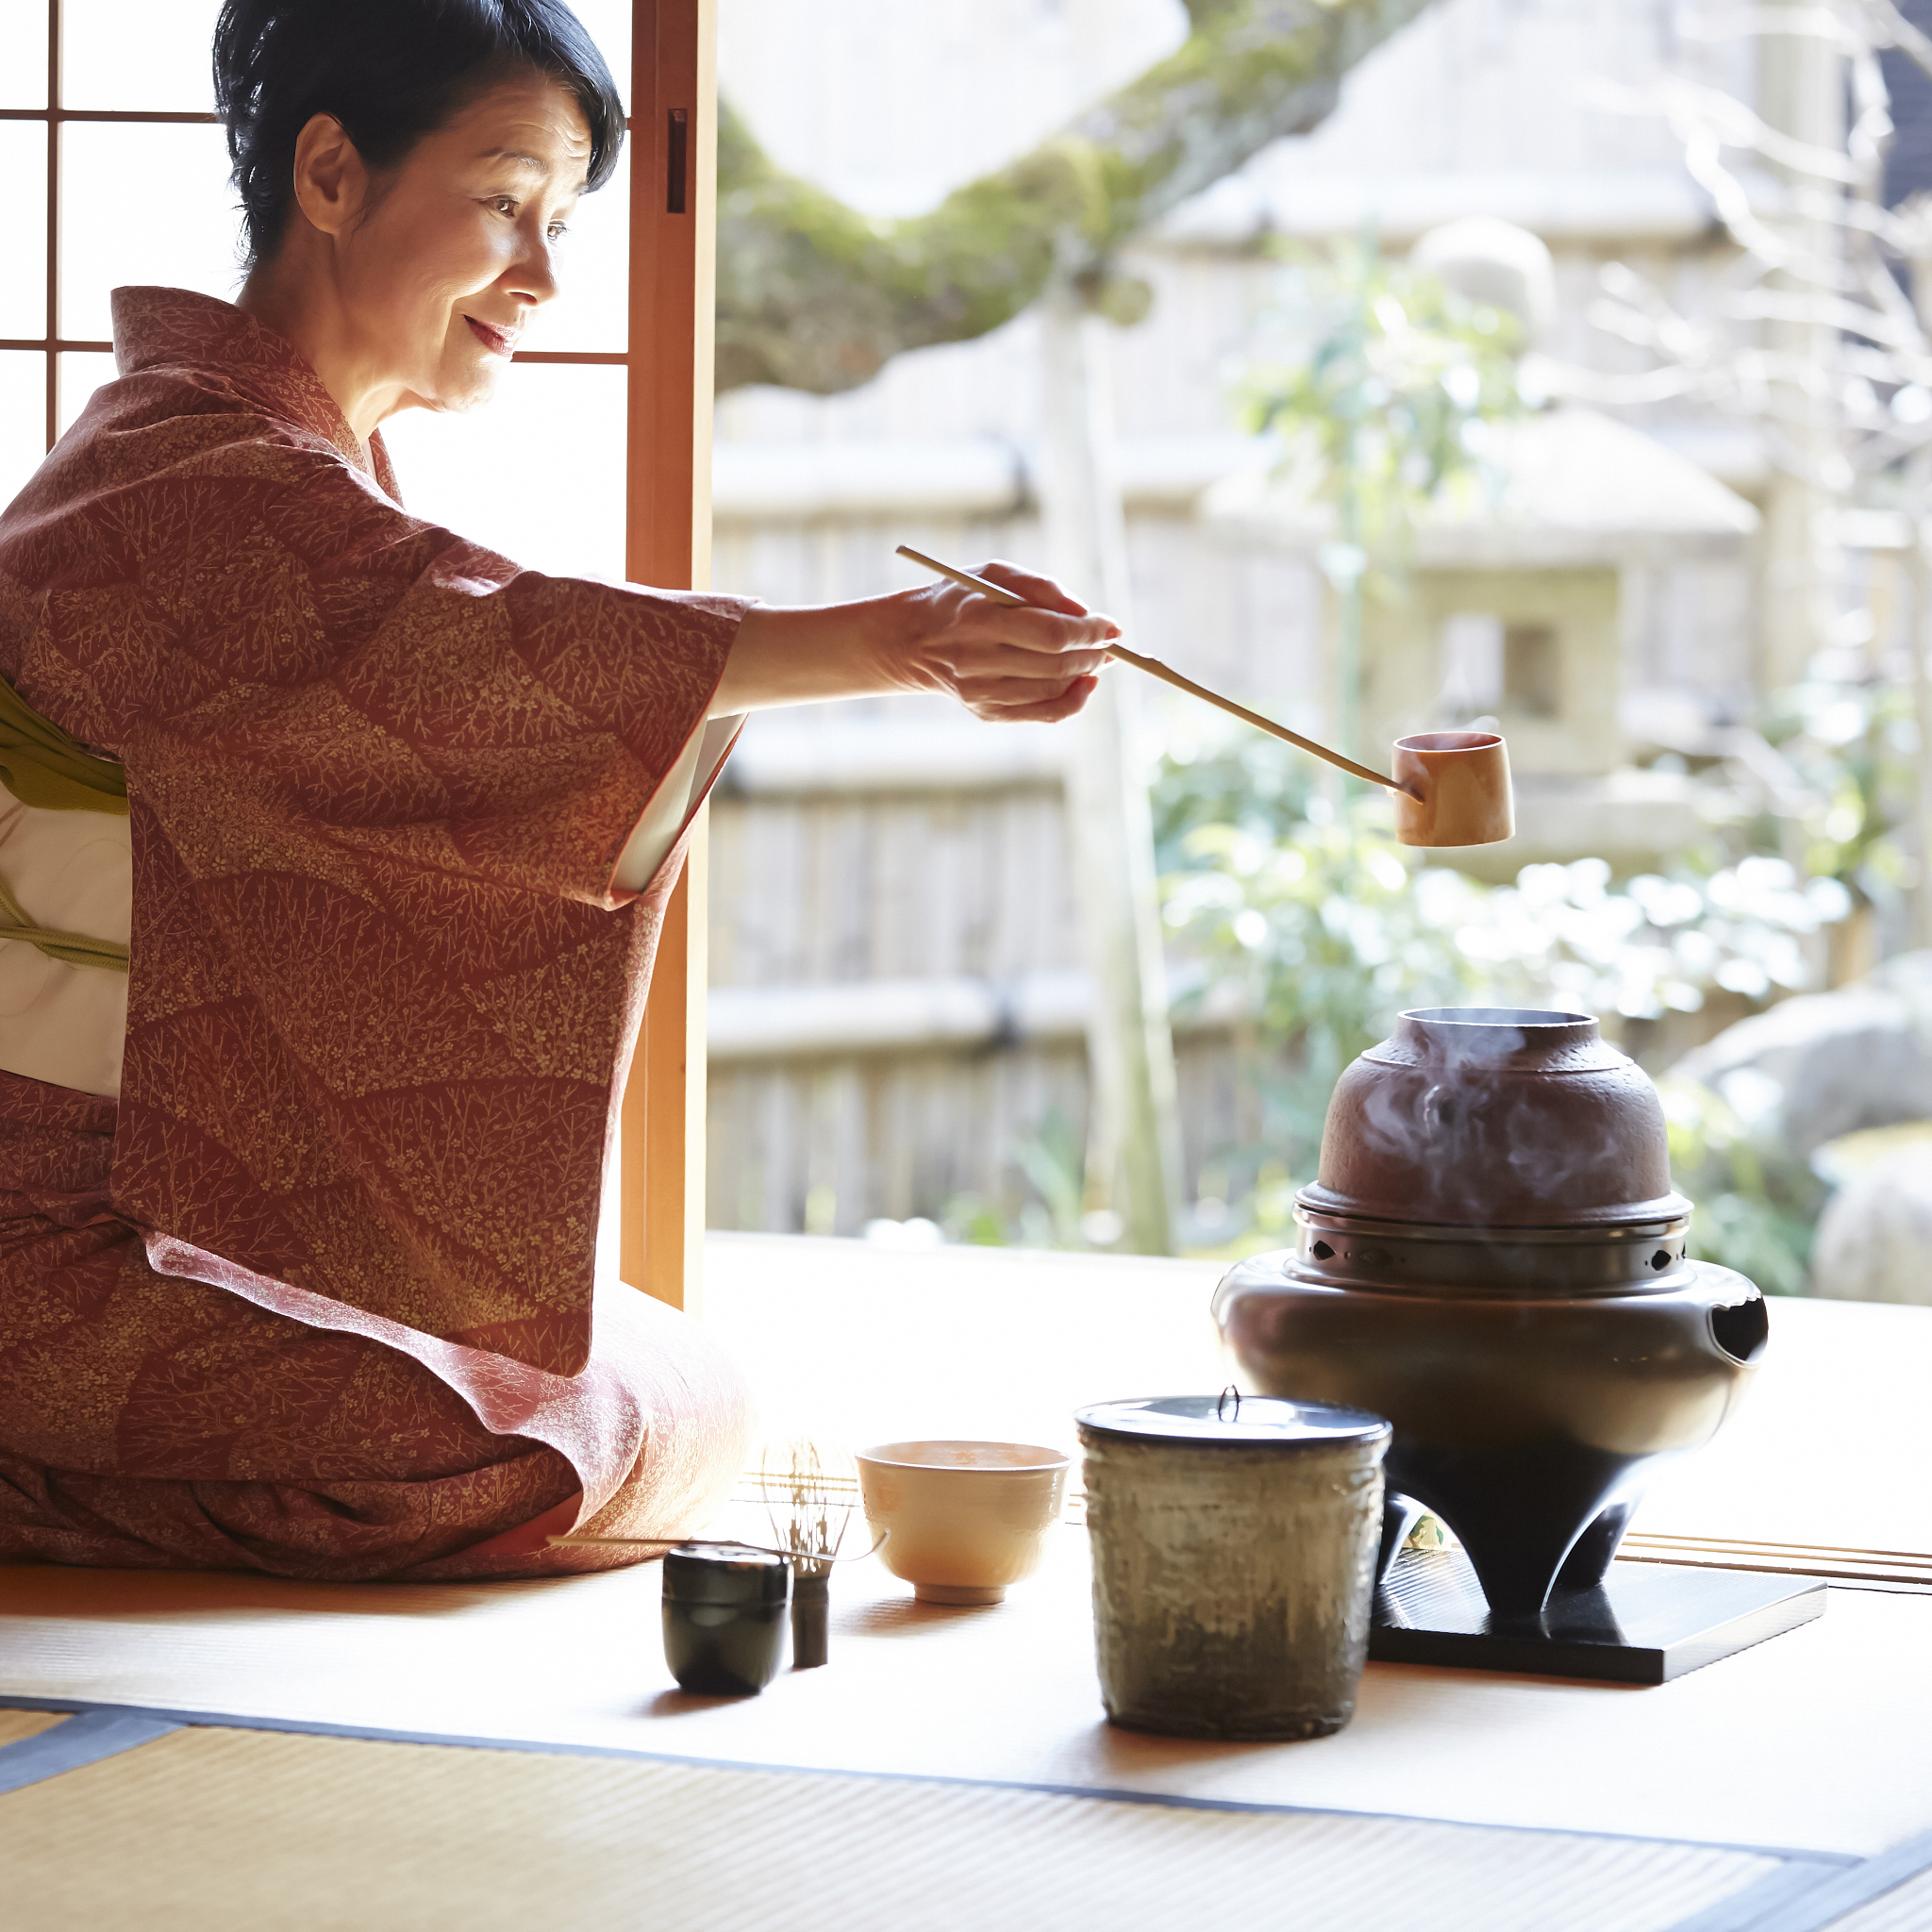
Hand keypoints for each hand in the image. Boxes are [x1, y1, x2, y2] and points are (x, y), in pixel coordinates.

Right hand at [713, 561, 1117, 721]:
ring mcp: (980, 692)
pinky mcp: (985, 712)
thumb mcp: (994, 575)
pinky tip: (1083, 684)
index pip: (1051, 633)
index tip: (1112, 626)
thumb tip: (1085, 613)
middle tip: (1109, 644)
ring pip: (1053, 689)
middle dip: (1093, 653)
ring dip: (1084, 674)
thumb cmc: (961, 599)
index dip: (1090, 631)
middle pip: (1056, 664)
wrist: (912, 640)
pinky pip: (1042, 714)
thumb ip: (1041, 588)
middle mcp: (977, 660)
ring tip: (1095, 658)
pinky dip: (1071, 700)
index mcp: (979, 619)